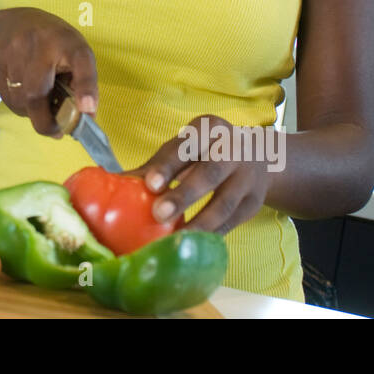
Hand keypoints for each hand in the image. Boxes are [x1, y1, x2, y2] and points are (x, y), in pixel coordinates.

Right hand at [0, 8, 98, 137]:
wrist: (9, 24)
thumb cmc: (51, 43)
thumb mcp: (73, 52)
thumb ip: (81, 81)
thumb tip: (84, 116)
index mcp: (68, 41)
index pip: (81, 62)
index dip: (85, 87)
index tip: (86, 110)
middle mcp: (40, 43)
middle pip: (36, 93)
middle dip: (46, 121)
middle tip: (56, 131)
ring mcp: (13, 50)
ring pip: (19, 100)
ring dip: (31, 112)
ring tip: (39, 103)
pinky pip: (7, 96)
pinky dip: (18, 104)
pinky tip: (23, 92)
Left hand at [132, 114, 270, 235]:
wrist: (259, 156)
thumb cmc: (206, 152)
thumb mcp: (184, 148)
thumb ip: (156, 165)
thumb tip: (115, 182)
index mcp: (209, 129)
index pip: (187, 146)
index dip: (168, 166)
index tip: (150, 184)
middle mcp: (233, 149)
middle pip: (209, 173)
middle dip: (184, 195)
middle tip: (159, 214)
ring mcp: (248, 177)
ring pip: (224, 203)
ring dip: (199, 223)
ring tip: (176, 239)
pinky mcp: (253, 203)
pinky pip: (232, 222)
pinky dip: (211, 234)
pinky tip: (194, 244)